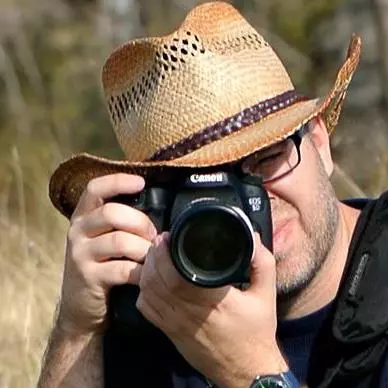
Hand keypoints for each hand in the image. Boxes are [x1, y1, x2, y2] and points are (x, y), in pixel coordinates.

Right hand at [57, 173, 156, 334]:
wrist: (81, 306)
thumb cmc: (103, 265)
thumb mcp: (105, 238)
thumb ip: (123, 223)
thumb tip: (161, 209)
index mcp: (84, 216)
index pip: (95, 188)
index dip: (118, 181)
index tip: (141, 182)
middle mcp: (78, 230)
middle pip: (111, 212)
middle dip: (140, 222)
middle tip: (153, 236)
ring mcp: (80, 254)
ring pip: (119, 241)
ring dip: (143, 248)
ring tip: (152, 257)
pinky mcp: (88, 277)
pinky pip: (122, 269)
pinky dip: (141, 271)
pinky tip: (147, 276)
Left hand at [136, 232, 287, 387]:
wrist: (246, 371)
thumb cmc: (255, 333)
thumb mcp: (266, 295)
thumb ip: (262, 263)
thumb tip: (252, 238)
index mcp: (212, 300)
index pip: (177, 274)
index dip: (166, 252)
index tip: (168, 237)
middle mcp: (190, 312)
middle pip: (157, 280)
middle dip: (154, 255)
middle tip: (160, 242)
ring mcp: (176, 324)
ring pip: (148, 292)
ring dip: (146, 271)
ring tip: (155, 256)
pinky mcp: (170, 333)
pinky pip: (146, 310)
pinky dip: (143, 291)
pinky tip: (150, 281)